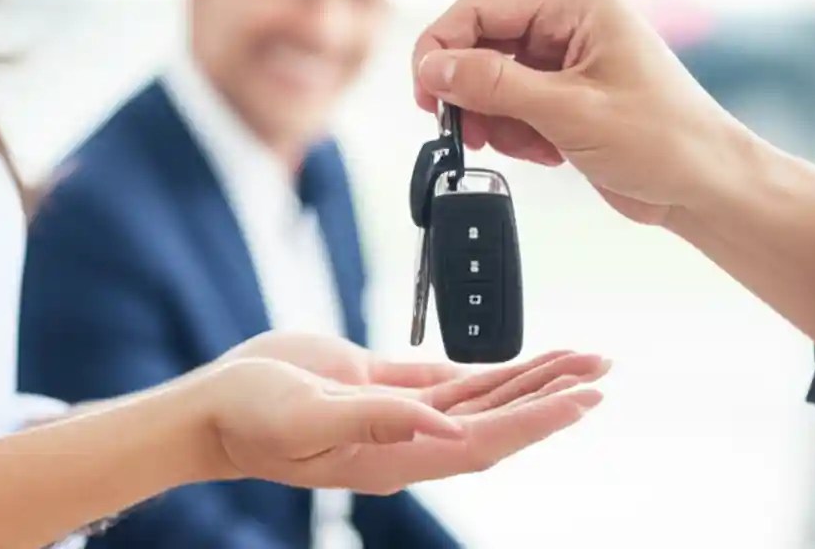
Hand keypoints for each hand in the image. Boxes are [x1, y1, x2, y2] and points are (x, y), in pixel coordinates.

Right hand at [175, 334, 608, 494]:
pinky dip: (487, 370)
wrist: (213, 408)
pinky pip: (449, 382)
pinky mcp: (382, 388)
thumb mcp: (305, 415)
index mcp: (396, 454)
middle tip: (600, 370)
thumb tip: (444, 426)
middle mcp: (407, 439)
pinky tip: (516, 363)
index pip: (485, 439)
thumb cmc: (247, 415)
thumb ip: (375, 418)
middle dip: (551, 396)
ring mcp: (398, 416)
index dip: (537, 420)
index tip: (583, 399)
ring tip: (576, 360)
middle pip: (497, 420)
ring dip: (529, 379)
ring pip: (480, 399)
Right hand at [412, 0, 748, 225]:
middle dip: (469, 90)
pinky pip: (511, 104)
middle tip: (460, 128)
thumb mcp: (570, 112)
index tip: (426, 93)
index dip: (443, 47)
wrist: (705, 187)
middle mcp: (570, 20)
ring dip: (494, 117)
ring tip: (527, 145)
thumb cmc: (665, 140)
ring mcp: (567, 58)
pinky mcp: (566, 93)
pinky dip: (515, 132)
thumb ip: (495, 85)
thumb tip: (433, 68)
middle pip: (481, 43)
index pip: (480, 7)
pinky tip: (547, 151)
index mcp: (578, 1)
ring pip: (491, 78)